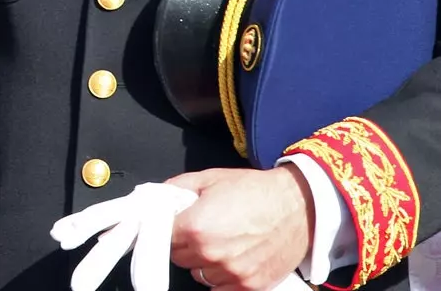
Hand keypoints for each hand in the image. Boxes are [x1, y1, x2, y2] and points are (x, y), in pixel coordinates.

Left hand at [168, 166, 312, 290]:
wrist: (298, 206)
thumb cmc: (255, 191)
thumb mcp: (210, 178)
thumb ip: (178, 188)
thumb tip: (159, 197)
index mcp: (196, 227)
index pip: (164, 237)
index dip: (170, 229)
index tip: (177, 225)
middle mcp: (211, 253)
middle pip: (179, 258)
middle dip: (185, 244)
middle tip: (201, 231)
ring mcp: (231, 273)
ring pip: (199, 275)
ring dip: (203, 262)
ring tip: (220, 244)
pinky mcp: (250, 286)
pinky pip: (220, 289)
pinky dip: (221, 278)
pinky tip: (231, 260)